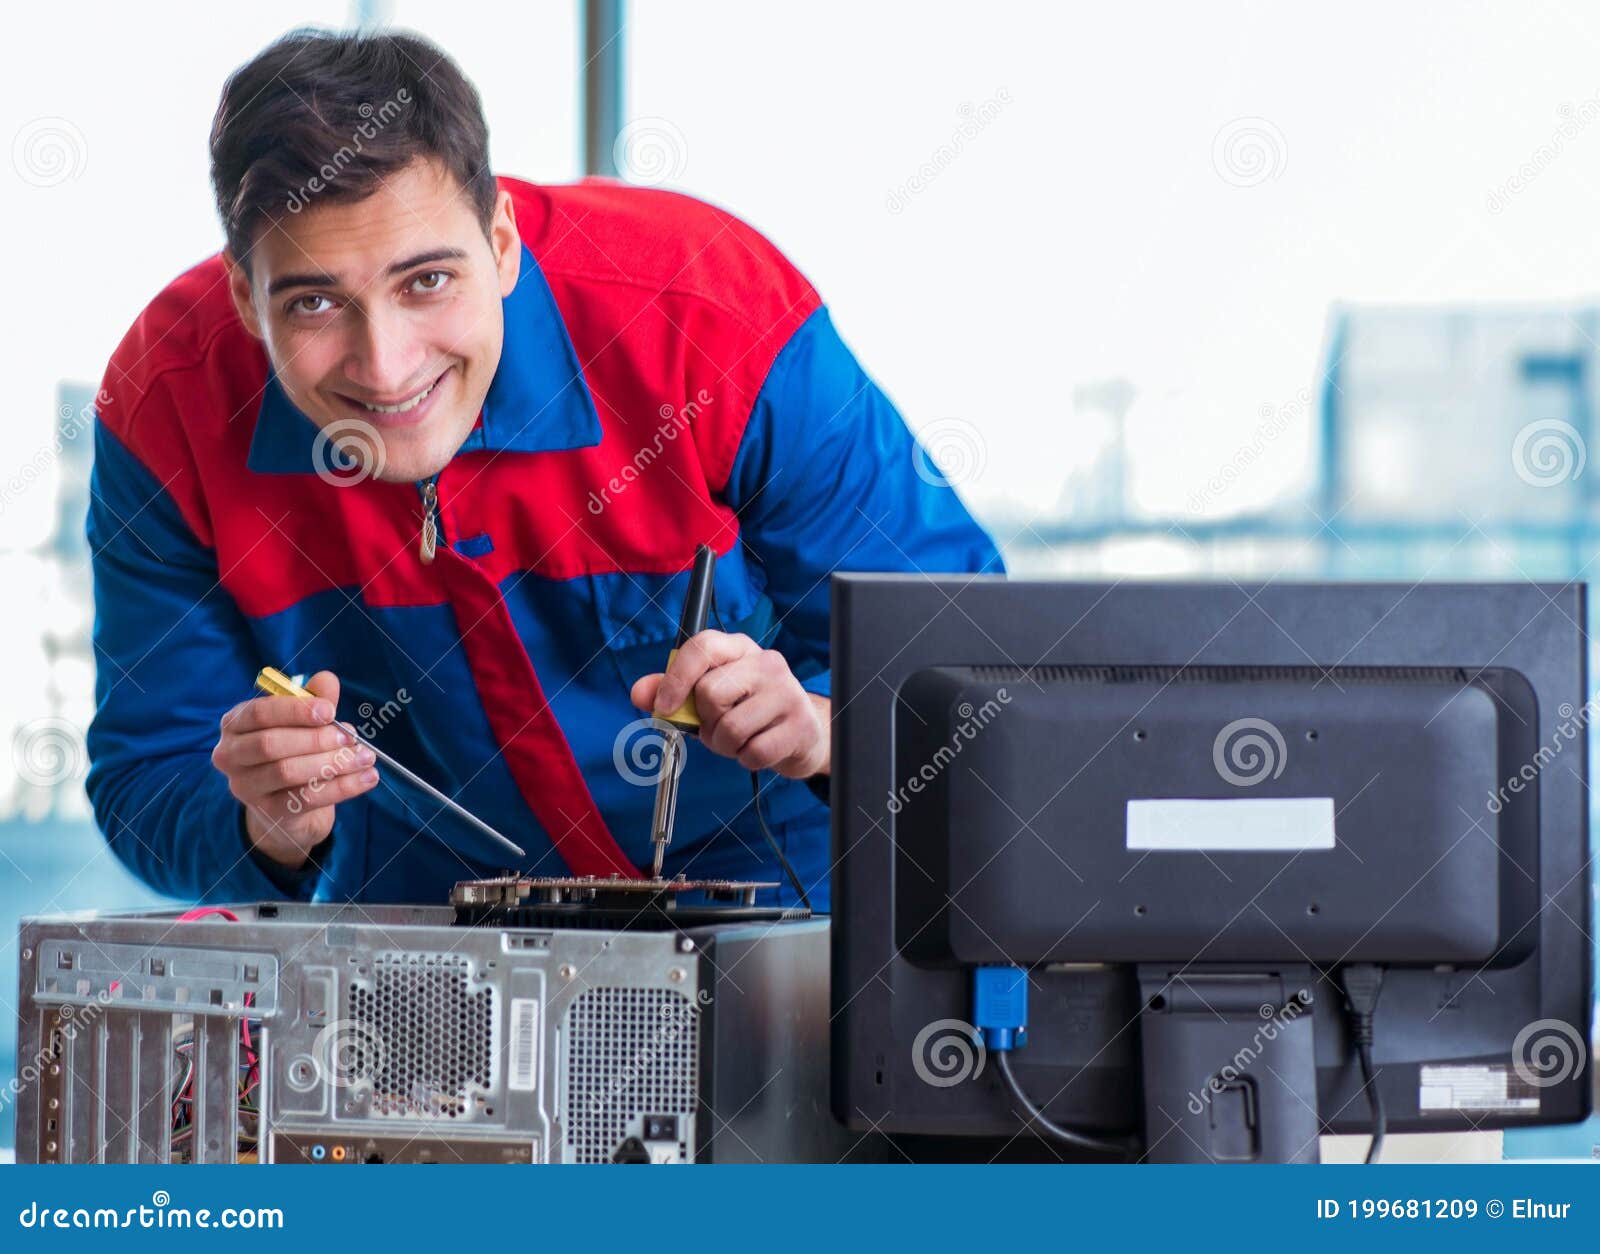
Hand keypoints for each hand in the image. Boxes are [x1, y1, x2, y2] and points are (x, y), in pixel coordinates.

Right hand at [211, 670, 378, 867]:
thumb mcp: (304, 721)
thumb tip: (326, 680)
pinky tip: (367, 778)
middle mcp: (230, 755)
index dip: (296, 711)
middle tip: (351, 736)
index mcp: (235, 724)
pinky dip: (343, 787)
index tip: (330, 711)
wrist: (289, 805)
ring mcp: (245, 787)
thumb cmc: (294, 750)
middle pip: (270, 744)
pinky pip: (307, 799)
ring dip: (333, 762)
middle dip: (316, 739)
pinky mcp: (268, 812)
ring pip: (287, 771)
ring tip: (365, 757)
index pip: (260, 713)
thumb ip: (315, 699)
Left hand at [630, 632, 830, 777]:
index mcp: (739, 649)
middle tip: (719, 728)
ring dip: (726, 746)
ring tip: (739, 740)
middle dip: (707, 723)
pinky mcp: (800, 724)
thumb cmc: (748, 712)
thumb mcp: (708, 698)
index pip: (702, 647)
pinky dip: (747, 760)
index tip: (664, 707)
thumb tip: (640, 693)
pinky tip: (757, 750)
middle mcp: (766, 663)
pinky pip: (754, 752)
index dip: (677, 678)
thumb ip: (672, 692)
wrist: (803, 732)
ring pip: (731, 727)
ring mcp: (787, 692)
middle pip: (711, 693)